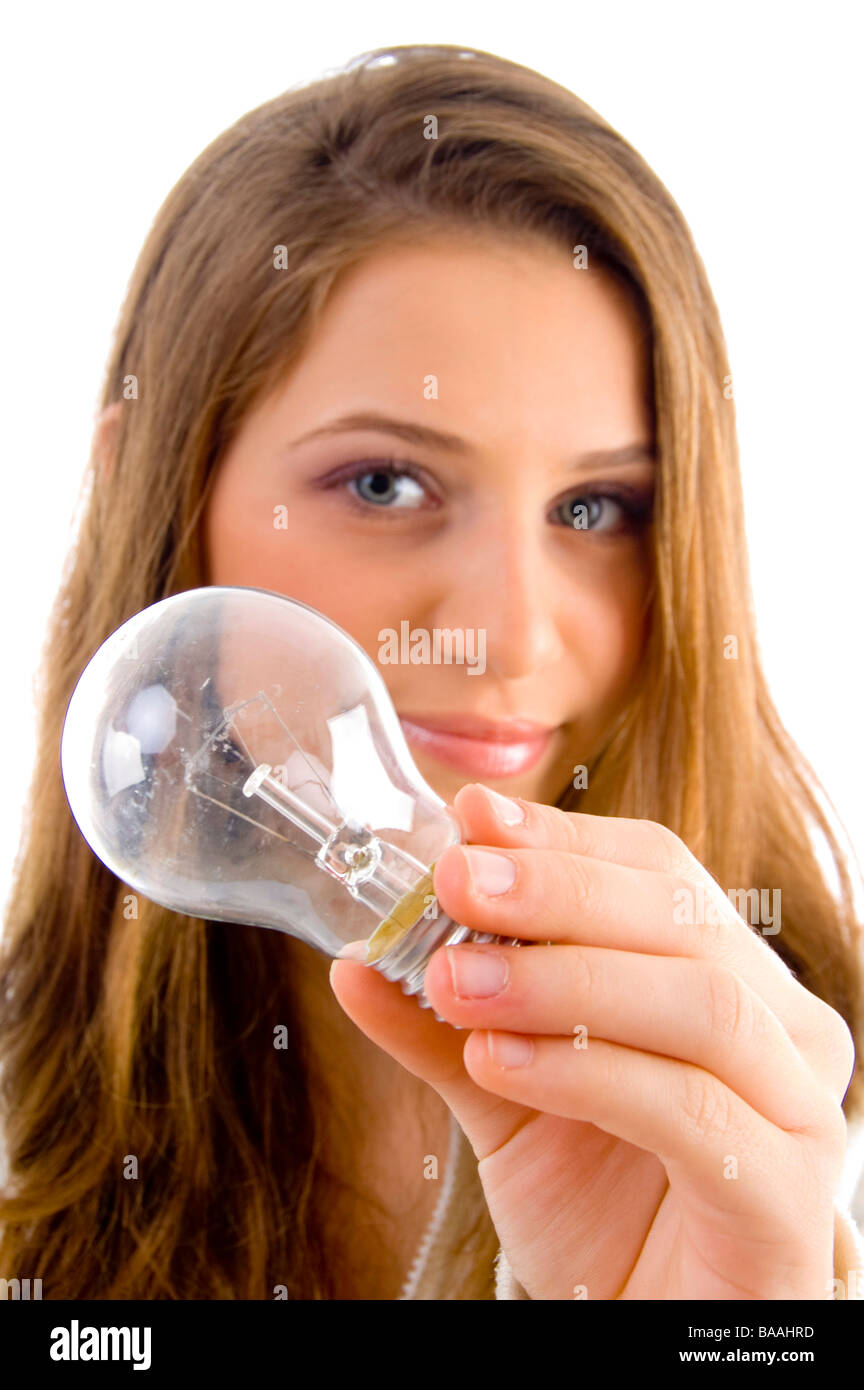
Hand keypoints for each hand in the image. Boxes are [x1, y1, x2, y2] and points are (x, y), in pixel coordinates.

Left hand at [329, 783, 853, 1298]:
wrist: (642, 1320)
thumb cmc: (597, 1198)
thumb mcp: (504, 1092)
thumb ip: (444, 1022)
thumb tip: (356, 958)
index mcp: (725, 974)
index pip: (656, 870)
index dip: (563, 838)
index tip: (470, 817)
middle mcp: (781, 1027)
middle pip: (680, 917)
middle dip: (557, 889)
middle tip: (454, 880)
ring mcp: (796, 1109)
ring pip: (699, 1001)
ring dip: (562, 977)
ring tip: (453, 979)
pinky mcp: (785, 1198)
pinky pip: (692, 1109)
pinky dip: (587, 1070)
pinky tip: (499, 1060)